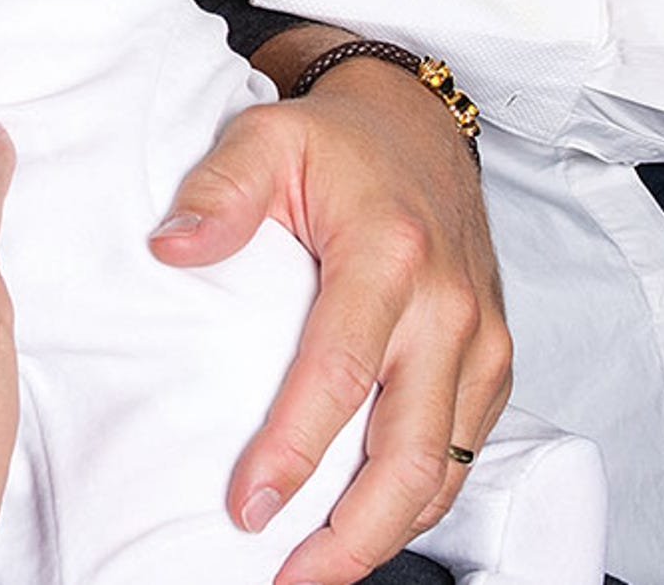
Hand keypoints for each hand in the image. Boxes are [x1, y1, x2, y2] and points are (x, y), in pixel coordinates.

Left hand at [154, 27, 509, 584]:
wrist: (417, 124)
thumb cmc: (336, 142)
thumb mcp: (263, 139)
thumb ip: (216, 193)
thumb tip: (170, 248)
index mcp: (389, 258)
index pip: (339, 376)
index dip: (294, 453)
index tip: (245, 507)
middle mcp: (450, 309)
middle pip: (411, 455)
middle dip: (351, 535)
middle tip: (287, 576)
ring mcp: (482, 341)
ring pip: (446, 471)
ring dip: (384, 534)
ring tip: (315, 569)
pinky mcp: (494, 362)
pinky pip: (464, 454)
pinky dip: (419, 502)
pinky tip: (364, 525)